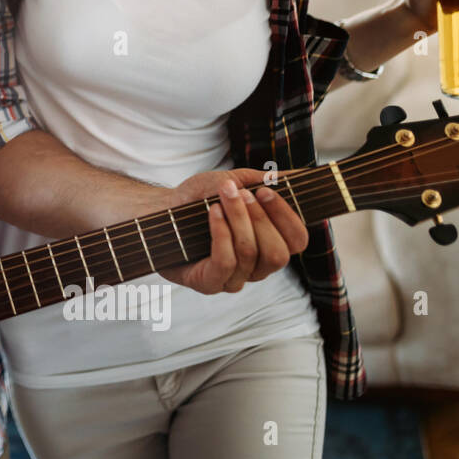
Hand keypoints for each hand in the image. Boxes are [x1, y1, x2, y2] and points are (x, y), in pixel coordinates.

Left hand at [158, 168, 307, 293]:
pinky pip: (226, 262)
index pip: (298, 241)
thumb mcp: (233, 182)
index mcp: (270, 246)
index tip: (265, 191)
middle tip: (240, 194)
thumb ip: (264, 181)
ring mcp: (233, 279)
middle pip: (278, 253)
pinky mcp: (208, 284)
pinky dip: (221, 233)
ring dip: (237, 219)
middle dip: (261, 219)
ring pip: (250, 253)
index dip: (287, 217)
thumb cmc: (198, 198)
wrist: (160, 208)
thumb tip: (298, 174)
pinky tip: (212, 213)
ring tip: (222, 197)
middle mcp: (256, 268)